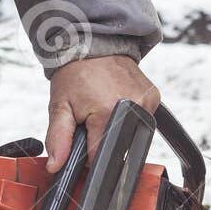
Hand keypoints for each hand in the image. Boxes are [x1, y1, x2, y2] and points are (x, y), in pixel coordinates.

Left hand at [44, 55, 161, 172]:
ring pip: (131, 135)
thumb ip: (58, 138)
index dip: (89, 153)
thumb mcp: (59, 106)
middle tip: (92, 118)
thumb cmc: (75, 73)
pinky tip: (118, 102)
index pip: (101, 156)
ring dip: (117, 129)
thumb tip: (57, 165)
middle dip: (103, 139)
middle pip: (118, 147)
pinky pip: (142, 120)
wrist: (92, 44)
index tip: (84, 137)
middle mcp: (132, 108)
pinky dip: (129, 117)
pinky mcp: (153, 98)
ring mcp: (146, 102)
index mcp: (108, 113)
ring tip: (105, 107)